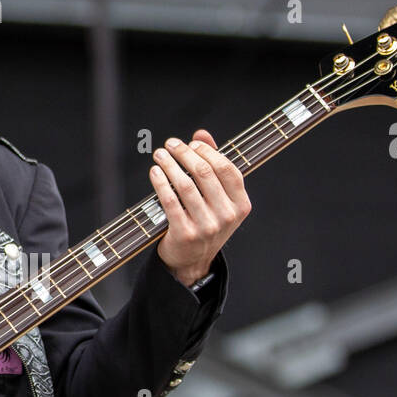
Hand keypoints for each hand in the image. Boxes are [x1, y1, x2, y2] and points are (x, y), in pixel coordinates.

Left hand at [150, 129, 250, 286]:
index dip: (207, 151)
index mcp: (241, 205)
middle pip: (205, 173)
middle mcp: (227, 216)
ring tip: (160, 154)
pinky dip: (161, 183)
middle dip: (185, 153)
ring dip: (170, 164)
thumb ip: (213, 164)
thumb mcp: (217, 198)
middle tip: (170, 144)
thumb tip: (202, 134)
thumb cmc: (205, 221)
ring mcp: (207, 226)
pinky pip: (170, 202)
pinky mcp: (185, 234)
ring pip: (186, 185)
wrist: (192, 261)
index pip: (227, 169)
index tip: (190, 143)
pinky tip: (155, 172)